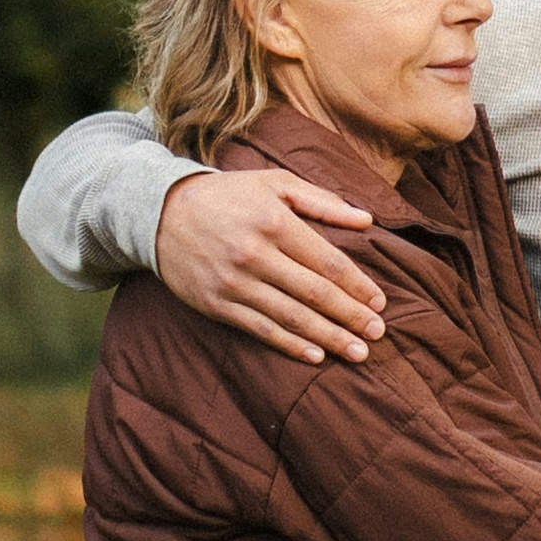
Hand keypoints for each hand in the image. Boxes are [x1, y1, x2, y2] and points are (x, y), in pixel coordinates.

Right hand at [160, 167, 391, 365]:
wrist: (160, 212)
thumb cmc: (228, 196)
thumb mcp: (274, 184)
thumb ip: (322, 201)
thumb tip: (367, 220)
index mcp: (273, 222)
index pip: (326, 261)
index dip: (357, 285)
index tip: (380, 303)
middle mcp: (254, 255)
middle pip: (313, 293)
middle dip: (350, 316)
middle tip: (378, 333)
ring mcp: (233, 283)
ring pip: (290, 316)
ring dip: (328, 337)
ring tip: (358, 352)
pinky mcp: (216, 304)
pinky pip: (260, 329)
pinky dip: (289, 345)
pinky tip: (315, 356)